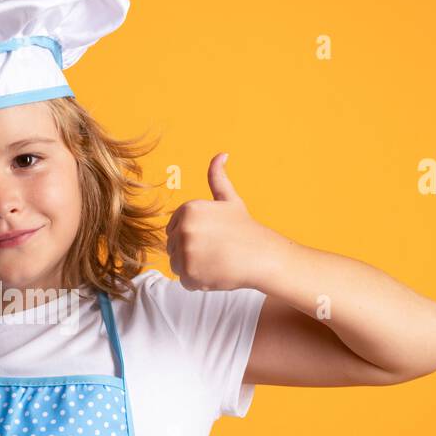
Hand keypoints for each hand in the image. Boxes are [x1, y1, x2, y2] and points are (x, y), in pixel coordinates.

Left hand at [166, 153, 280, 290]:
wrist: (263, 257)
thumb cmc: (245, 229)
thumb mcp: (230, 200)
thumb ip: (218, 178)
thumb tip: (221, 154)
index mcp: (188, 209)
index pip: (173, 229)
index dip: (193, 236)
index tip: (212, 237)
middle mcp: (184, 228)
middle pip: (173, 248)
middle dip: (191, 252)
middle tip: (216, 251)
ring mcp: (185, 251)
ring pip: (177, 265)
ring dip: (194, 267)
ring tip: (216, 261)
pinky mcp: (189, 273)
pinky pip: (185, 281)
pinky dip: (199, 281)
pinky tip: (216, 273)